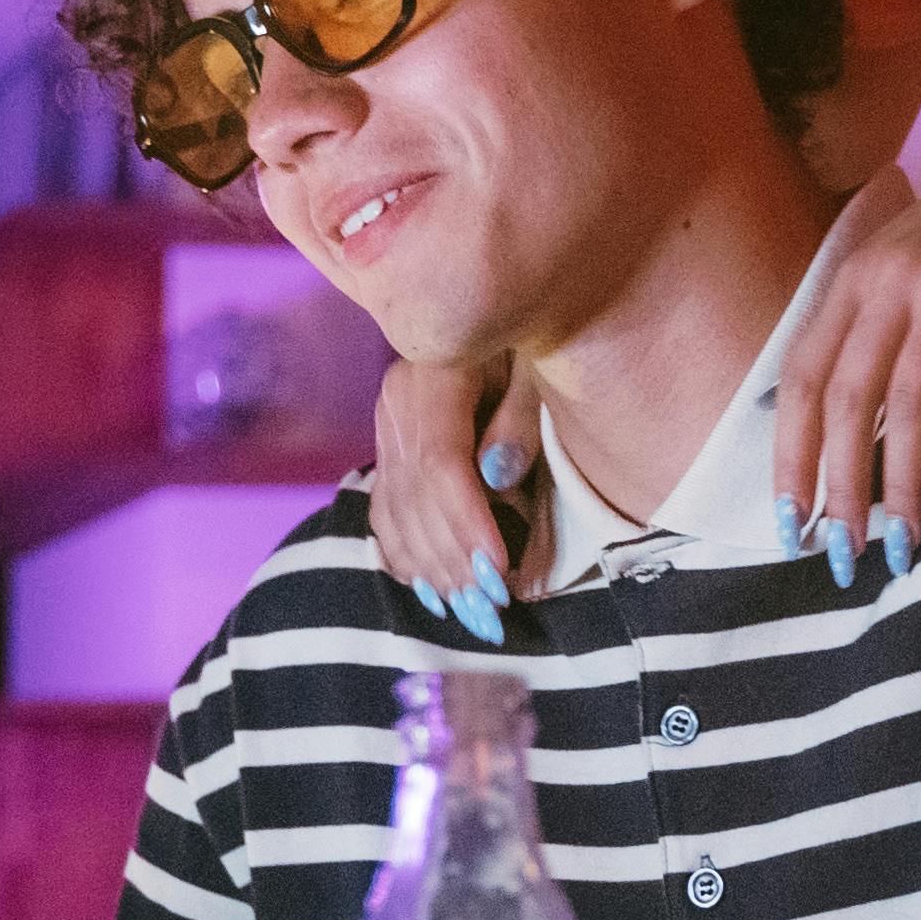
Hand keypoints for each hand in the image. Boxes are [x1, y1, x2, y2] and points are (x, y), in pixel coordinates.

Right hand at [366, 352, 525, 637]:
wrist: (496, 312)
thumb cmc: (531, 345)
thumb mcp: (537, 370)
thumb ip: (520, 418)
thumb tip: (495, 475)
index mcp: (432, 372)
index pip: (440, 462)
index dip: (466, 521)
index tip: (496, 569)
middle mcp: (396, 403)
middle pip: (415, 496)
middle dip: (452, 557)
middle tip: (488, 605)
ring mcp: (385, 428)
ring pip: (396, 510)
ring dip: (430, 567)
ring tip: (467, 607)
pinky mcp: (386, 450)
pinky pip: (384, 512)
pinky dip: (406, 556)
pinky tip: (430, 589)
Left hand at [769, 125, 920, 567]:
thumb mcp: (910, 261)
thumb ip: (869, 323)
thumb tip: (825, 414)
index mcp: (855, 277)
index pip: (801, 378)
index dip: (791, 455)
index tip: (789, 522)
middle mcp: (887, 280)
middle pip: (845, 400)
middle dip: (841, 487)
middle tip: (845, 555)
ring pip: (903, 402)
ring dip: (899, 483)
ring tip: (903, 544)